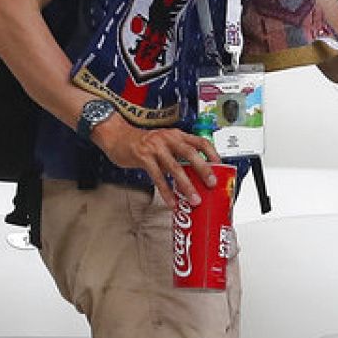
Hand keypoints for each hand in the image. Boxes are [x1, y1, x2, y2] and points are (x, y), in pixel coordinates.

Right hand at [93, 115, 218, 206]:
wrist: (117, 136)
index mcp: (176, 134)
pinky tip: (171, 202)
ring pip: (175, 167)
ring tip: (194, 199)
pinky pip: (158, 177)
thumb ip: (177, 154)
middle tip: (212, 183)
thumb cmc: (142, 142)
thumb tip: (193, 175)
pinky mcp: (143, 157)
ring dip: (186, 185)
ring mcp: (155, 147)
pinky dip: (166, 191)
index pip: (200, 141)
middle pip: (190, 153)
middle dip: (203, 169)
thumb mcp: (163, 143)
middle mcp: (168, 138)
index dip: (212, 153)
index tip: (221, 165)